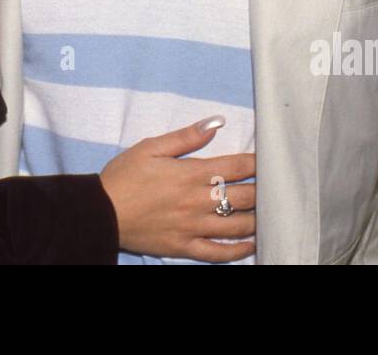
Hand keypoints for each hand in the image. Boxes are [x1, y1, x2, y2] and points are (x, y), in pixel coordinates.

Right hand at [99, 116, 255, 261]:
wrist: (101, 212)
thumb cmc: (124, 176)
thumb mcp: (150, 147)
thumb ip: (186, 137)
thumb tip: (215, 123)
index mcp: (191, 174)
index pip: (237, 166)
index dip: (258, 163)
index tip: (270, 160)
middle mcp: (197, 202)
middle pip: (244, 197)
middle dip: (264, 191)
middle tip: (276, 187)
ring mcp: (193, 228)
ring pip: (237, 226)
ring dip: (258, 219)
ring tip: (269, 213)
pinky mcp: (184, 247)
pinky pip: (218, 253)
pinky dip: (239, 250)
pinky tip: (252, 244)